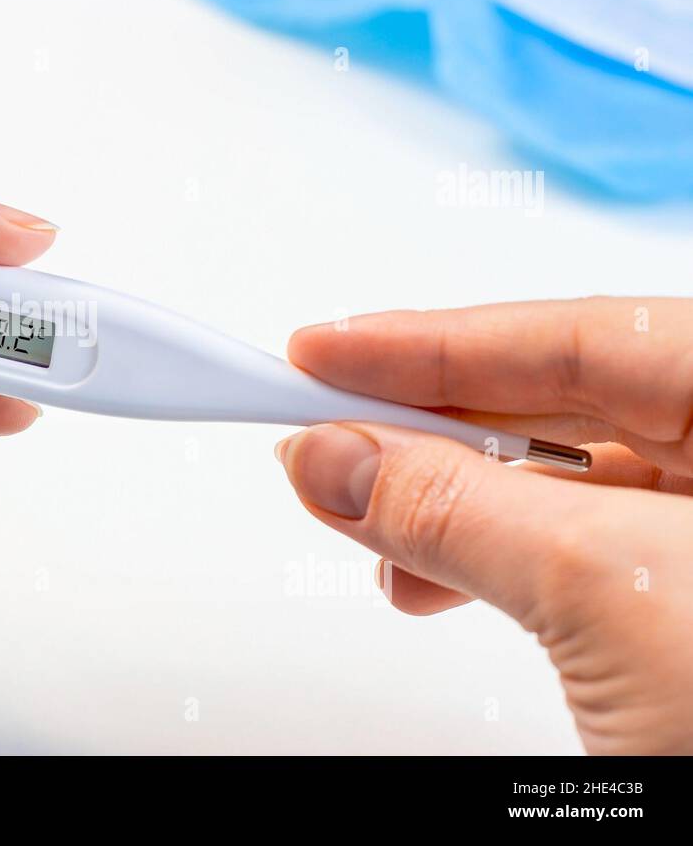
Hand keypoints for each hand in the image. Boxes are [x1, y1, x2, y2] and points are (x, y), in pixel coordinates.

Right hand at [277, 298, 692, 753]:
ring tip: (374, 525)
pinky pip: (578, 541)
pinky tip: (439, 571)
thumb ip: (456, 508)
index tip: (325, 350)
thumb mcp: (606, 597)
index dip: (434, 339)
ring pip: (567, 477)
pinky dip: (493, 552)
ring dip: (451, 499)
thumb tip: (336, 459)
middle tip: (327, 433)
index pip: (584, 335)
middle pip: (568, 401)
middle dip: (430, 423)